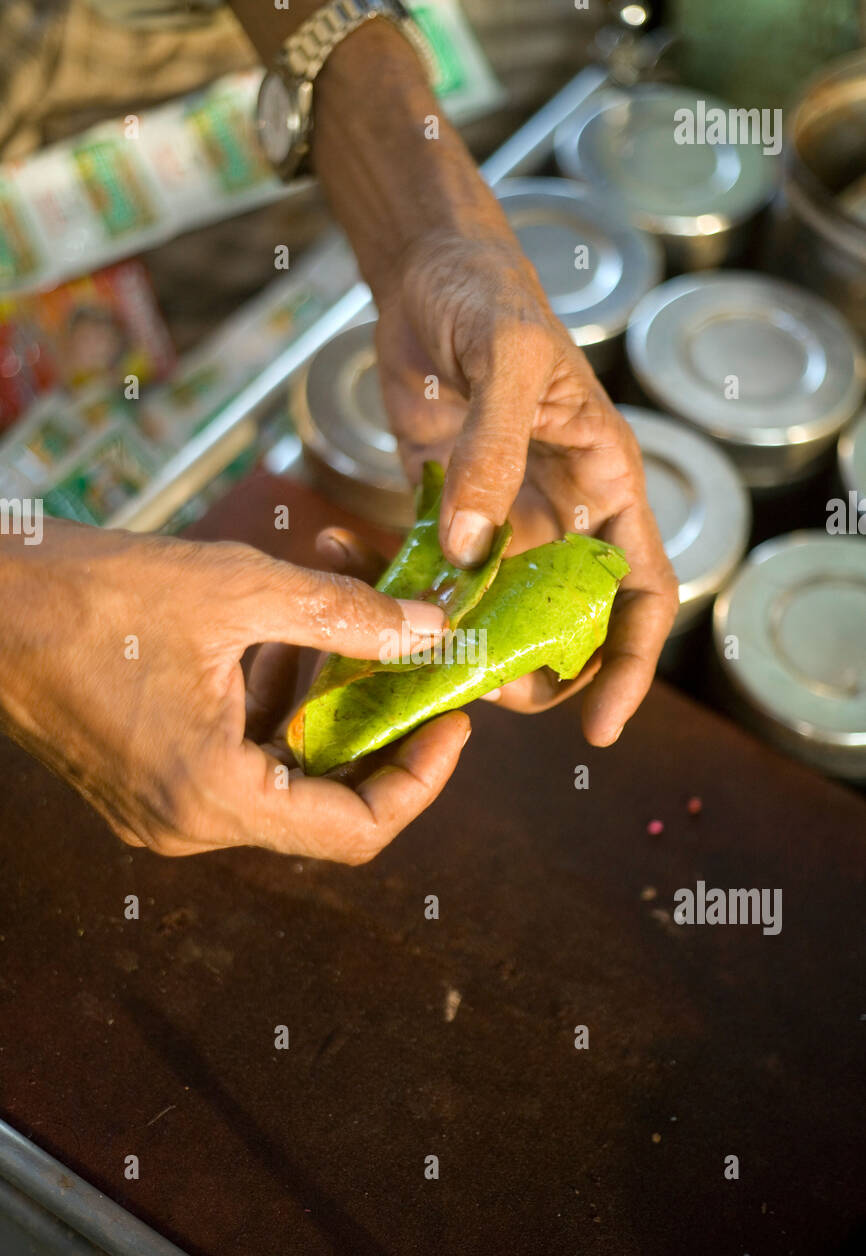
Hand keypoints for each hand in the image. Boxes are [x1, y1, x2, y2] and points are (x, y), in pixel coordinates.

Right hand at [0, 522, 467, 860]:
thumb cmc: (90, 594)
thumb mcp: (236, 591)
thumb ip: (345, 615)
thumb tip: (430, 628)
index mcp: (213, 796)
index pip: (356, 831)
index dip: (421, 780)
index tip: (452, 721)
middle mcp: (189, 824)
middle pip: (325, 802)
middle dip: (378, 728)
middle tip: (417, 666)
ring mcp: (163, 809)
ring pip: (284, 774)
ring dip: (327, 704)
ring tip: (352, 619)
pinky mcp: (147, 782)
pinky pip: (239, 760)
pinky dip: (275, 705)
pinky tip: (286, 634)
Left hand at [374, 230, 678, 741]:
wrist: (426, 267)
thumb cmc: (488, 295)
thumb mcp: (506, 360)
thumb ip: (494, 453)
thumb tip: (470, 550)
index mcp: (603, 483)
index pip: (639, 592)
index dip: (630, 664)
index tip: (599, 722)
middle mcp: (560, 512)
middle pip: (563, 622)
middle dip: (529, 670)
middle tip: (474, 690)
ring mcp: (499, 516)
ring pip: (492, 610)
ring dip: (456, 640)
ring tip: (403, 647)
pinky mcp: (442, 508)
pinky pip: (429, 569)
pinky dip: (396, 583)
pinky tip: (349, 566)